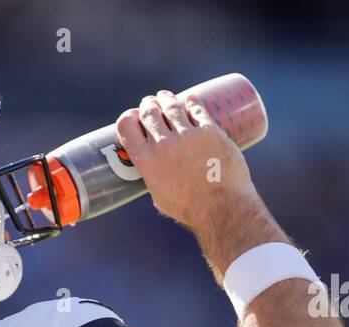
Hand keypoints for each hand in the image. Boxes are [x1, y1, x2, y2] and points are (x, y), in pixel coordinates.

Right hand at [115, 91, 259, 233]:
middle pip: (149, 112)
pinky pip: (197, 108)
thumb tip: (157, 171)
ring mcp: (187, 135)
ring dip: (166, 98)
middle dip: (149, 104)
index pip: (127, 126)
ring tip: (166, 97)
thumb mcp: (159, 196)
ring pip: (171, 106)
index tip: (135, 117)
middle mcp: (162, 144)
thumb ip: (155, 178)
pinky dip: (191, 102)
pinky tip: (190, 99)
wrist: (221, 207)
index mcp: (145, 161)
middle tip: (152, 103)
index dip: (130, 117)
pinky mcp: (209, 130)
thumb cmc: (189, 208)